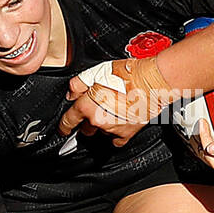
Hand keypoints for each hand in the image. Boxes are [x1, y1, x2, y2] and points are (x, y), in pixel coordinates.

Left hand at [59, 56, 176, 146]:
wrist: (151, 82)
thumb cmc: (127, 75)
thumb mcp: (96, 72)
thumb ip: (79, 84)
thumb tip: (72, 92)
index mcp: (87, 105)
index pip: (68, 121)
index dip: (63, 126)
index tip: (63, 129)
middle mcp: (97, 120)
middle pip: (85, 128)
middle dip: (87, 121)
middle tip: (97, 108)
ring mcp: (112, 129)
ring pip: (101, 132)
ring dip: (103, 125)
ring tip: (113, 110)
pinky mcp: (127, 133)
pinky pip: (116, 140)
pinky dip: (116, 134)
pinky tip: (120, 123)